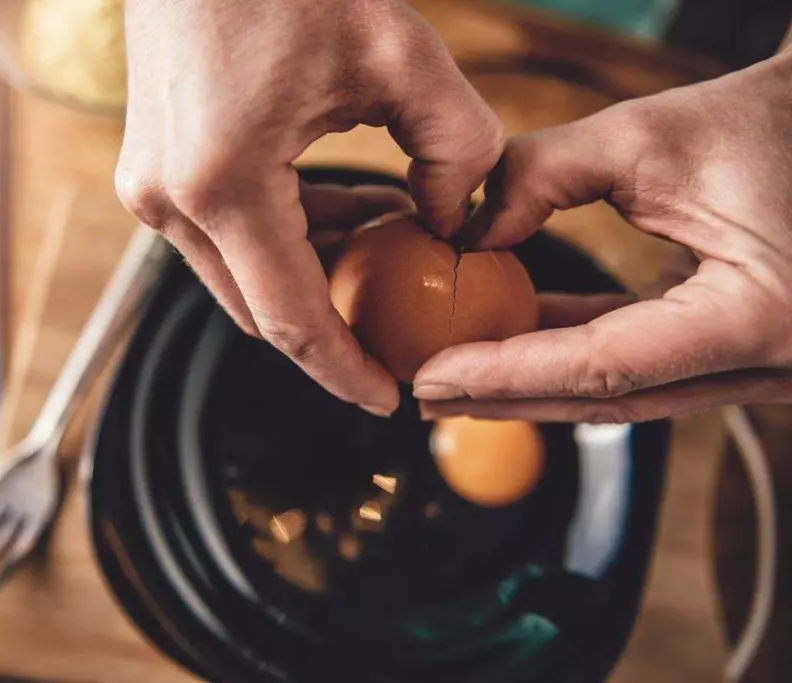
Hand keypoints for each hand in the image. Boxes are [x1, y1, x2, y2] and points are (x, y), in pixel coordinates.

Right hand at [116, 0, 502, 415]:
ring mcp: (154, 188)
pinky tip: (350, 205)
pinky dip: (287, 240)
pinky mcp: (156, 170)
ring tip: (393, 240)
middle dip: (337, 325)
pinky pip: (227, 238)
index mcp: (224, 185)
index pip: (292, 319)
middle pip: (262, 310)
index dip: (344, 370)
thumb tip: (450, 222)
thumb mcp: (402, 55)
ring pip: (243, 278)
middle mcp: (171, 202)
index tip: (390, 398)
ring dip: (316, 274)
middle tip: (406, 319)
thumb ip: (455, 151)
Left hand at [415, 50, 791, 422]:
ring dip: (535, 386)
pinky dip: (576, 357)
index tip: (433, 374)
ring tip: (456, 378)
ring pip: (623, 395)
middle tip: (425, 393)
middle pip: (608, 401)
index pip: (605, 367)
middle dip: (508, 398)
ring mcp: (757, 369)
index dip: (509, 374)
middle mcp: (768, 364)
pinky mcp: (738, 355)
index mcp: (756, 317)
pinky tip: (517, 342)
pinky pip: (643, 368)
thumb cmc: (761, 124)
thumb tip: (468, 232)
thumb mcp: (646, 135)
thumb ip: (543, 173)